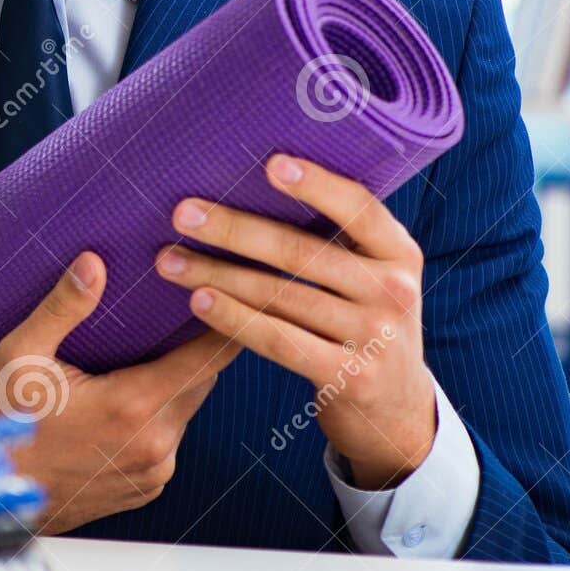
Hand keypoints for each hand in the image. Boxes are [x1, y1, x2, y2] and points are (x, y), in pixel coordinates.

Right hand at [0, 251, 239, 533]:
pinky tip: (126, 391)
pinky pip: (167, 439)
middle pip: (201, 381)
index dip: (224, 324)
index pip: (206, 359)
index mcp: (132, 409)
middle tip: (187, 305)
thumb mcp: (19, 355)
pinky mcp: (142, 489)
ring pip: (184, 410)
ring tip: (150, 345)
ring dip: (175, 379)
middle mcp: (154, 447)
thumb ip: (63, 307)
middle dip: (197, 344)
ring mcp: (151, 473)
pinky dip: (158, 412)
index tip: (230, 292)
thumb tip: (93, 263)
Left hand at [155, 151, 434, 488]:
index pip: (359, 208)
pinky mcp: (350, 377)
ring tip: (170, 260)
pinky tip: (199, 301)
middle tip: (181, 214)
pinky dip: (235, 319)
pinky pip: (280, 341)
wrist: (398, 407)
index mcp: (399, 251)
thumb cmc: (364, 319)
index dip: (316, 185)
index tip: (270, 163)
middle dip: (234, 230)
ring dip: (218, 275)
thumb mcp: (371, 274)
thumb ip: (335, 238)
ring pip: (281, 297)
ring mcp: (375, 337)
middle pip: (302, 253)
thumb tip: (256, 179)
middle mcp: (394, 290)